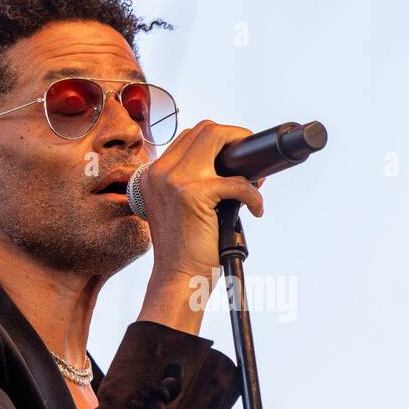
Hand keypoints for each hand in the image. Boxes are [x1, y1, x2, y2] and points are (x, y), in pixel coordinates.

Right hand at [136, 120, 265, 282]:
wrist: (178, 279)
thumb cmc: (184, 250)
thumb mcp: (180, 209)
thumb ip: (194, 184)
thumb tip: (233, 167)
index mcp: (153, 174)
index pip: (190, 136)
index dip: (219, 139)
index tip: (237, 156)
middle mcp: (160, 172)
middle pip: (205, 129)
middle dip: (235, 138)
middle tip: (252, 162)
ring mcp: (175, 180)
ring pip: (218, 139)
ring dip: (244, 158)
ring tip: (255, 183)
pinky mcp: (194, 194)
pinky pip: (237, 182)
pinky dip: (253, 196)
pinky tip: (255, 210)